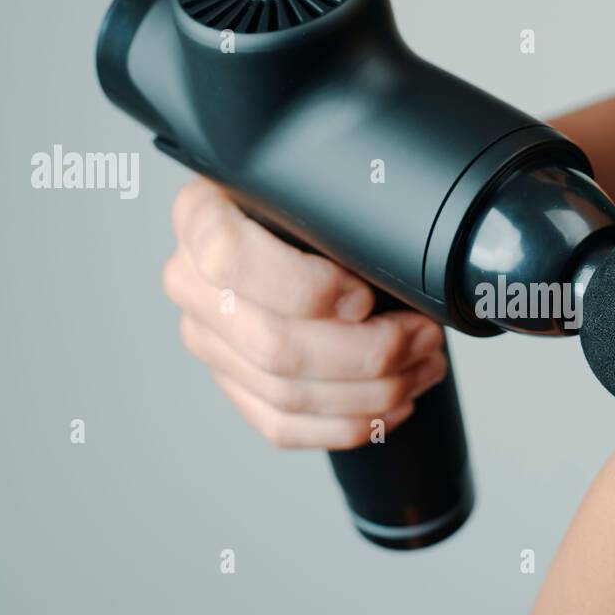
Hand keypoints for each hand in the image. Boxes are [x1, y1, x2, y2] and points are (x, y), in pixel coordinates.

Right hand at [163, 178, 447, 449]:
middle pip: (274, 345)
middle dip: (369, 351)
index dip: (306, 288)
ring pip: (287, 394)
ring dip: (373, 391)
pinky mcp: (232, 384)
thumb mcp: (320, 187)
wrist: (297, 236)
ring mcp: (209, 340)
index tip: (364, 295)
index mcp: (201, 219)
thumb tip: (394, 248)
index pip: (232, 260)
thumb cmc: (314, 211)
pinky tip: (391, 406)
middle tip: (422, 335)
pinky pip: (283, 426)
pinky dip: (347, 425)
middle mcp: (192, 283)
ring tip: (422, 365)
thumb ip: (335, 209)